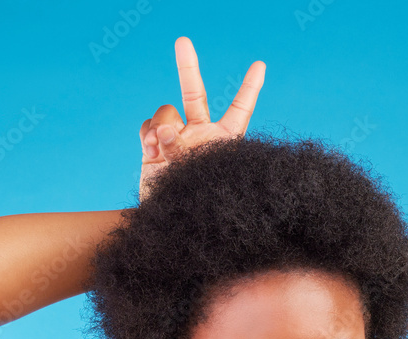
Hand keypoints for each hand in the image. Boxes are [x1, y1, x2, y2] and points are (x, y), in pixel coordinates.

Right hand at [139, 36, 265, 200]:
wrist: (170, 229)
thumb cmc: (198, 210)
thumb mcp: (198, 178)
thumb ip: (180, 150)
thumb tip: (161, 128)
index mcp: (225, 142)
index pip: (239, 111)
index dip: (249, 89)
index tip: (259, 65)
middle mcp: (201, 136)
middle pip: (195, 94)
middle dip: (187, 68)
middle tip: (182, 41)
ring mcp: (176, 141)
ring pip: (166, 112)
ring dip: (162, 124)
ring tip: (161, 147)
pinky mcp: (153, 149)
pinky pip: (148, 126)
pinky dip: (147, 133)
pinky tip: (149, 148)